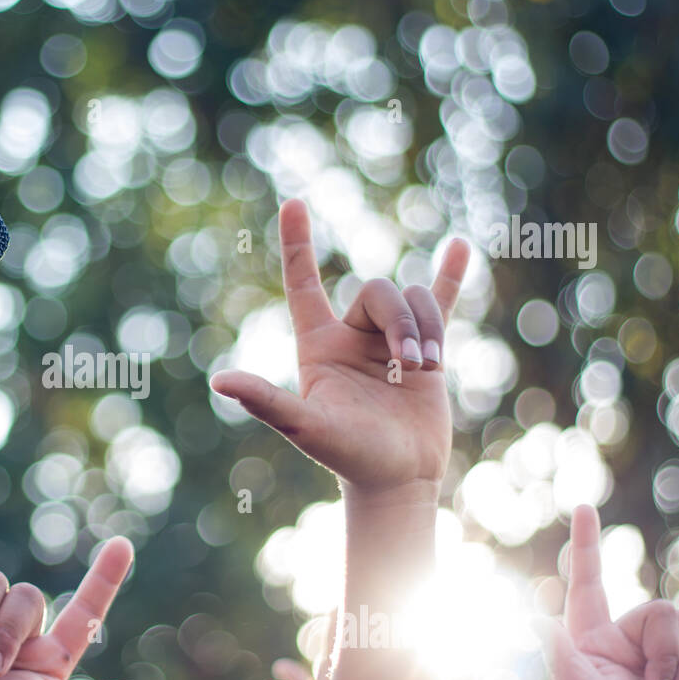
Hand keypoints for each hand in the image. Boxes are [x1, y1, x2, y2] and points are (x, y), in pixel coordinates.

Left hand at [210, 199, 467, 493]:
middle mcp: (351, 336)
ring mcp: (389, 341)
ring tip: (426, 372)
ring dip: (427, 330)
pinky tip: (460, 245)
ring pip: (413, 301)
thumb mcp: (304, 425)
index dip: (297, 243)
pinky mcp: (426, 352)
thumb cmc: (346, 456)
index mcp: (318, 344)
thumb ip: (265, 400)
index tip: (294, 202)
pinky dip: (449, 276)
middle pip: (380, 294)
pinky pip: (440, 303)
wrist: (395, 478)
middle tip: (411, 369)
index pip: (303, 282)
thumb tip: (218, 380)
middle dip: (402, 324)